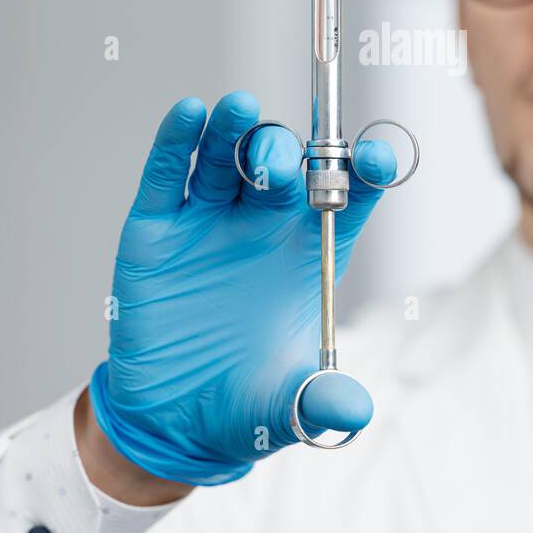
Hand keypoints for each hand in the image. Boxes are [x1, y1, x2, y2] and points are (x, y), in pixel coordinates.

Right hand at [88, 91, 394, 485]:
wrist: (171, 424)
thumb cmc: (246, 406)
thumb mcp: (289, 409)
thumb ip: (321, 403)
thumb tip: (353, 411)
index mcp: (311, 255)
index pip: (348, 196)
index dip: (364, 170)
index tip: (374, 160)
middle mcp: (265, 227)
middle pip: (285, 168)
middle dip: (286, 158)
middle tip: (279, 169)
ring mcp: (210, 222)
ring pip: (228, 158)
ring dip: (237, 130)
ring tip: (241, 108)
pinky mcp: (157, 231)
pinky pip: (168, 175)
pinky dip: (177, 140)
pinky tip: (189, 113)